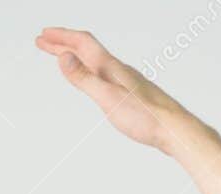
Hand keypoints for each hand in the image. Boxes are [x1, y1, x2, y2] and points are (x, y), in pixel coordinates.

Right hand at [34, 28, 195, 153]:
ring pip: (97, 63)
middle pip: (88, 51)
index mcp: (112, 68)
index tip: (43, 35)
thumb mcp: (108, 98)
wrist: (177, 131)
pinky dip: (92, 72)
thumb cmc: (147, 118)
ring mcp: (129, 83)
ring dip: (77, 58)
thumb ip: (84, 78)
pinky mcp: (135, 96)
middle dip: (63, 45)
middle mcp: (121, 71)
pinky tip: (96, 82)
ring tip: (64, 58)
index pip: (83, 43)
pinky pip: (107, 76)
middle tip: (44, 42)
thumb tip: (63, 56)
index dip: (61, 36)